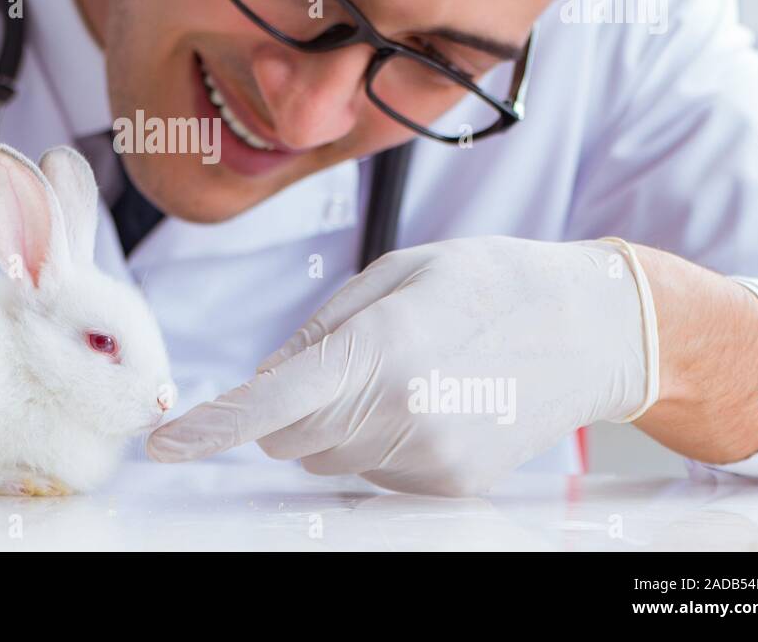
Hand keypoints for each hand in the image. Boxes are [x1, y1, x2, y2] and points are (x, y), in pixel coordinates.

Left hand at [147, 237, 651, 495]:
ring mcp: (432, 460)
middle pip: (288, 436)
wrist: (595, 331)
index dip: (209, 426)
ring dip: (332, 422)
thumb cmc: (493, 281)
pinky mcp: (450, 487)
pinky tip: (428, 399)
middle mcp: (406, 414)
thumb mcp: (401, 271)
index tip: (162, 445)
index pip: (273, 403)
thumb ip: (323, 330)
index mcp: (388, 346)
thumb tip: (266, 382)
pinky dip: (374, 440)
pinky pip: (370, 473)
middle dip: (286, 404)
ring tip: (402, 370)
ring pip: (324, 457)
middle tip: (343, 355)